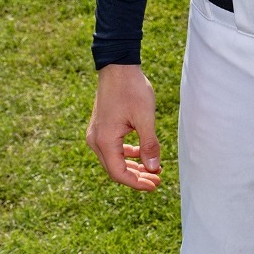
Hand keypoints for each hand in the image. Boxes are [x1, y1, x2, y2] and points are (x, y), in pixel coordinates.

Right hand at [86, 64, 162, 190]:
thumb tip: (154, 168)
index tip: (155, 185)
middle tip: (158, 181)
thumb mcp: (145, 118)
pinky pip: (113, 149)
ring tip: (154, 170)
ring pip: (114, 160)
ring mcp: (96, 134)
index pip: (118, 173)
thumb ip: (149, 144)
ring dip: (133, 167)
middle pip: (115, 169)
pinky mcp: (101, 128)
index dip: (137, 183)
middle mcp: (96, 140)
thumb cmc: (132, 90)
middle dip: (137, 177)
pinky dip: (128, 154)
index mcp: (104, 141)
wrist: (118, 68)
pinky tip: (143, 154)